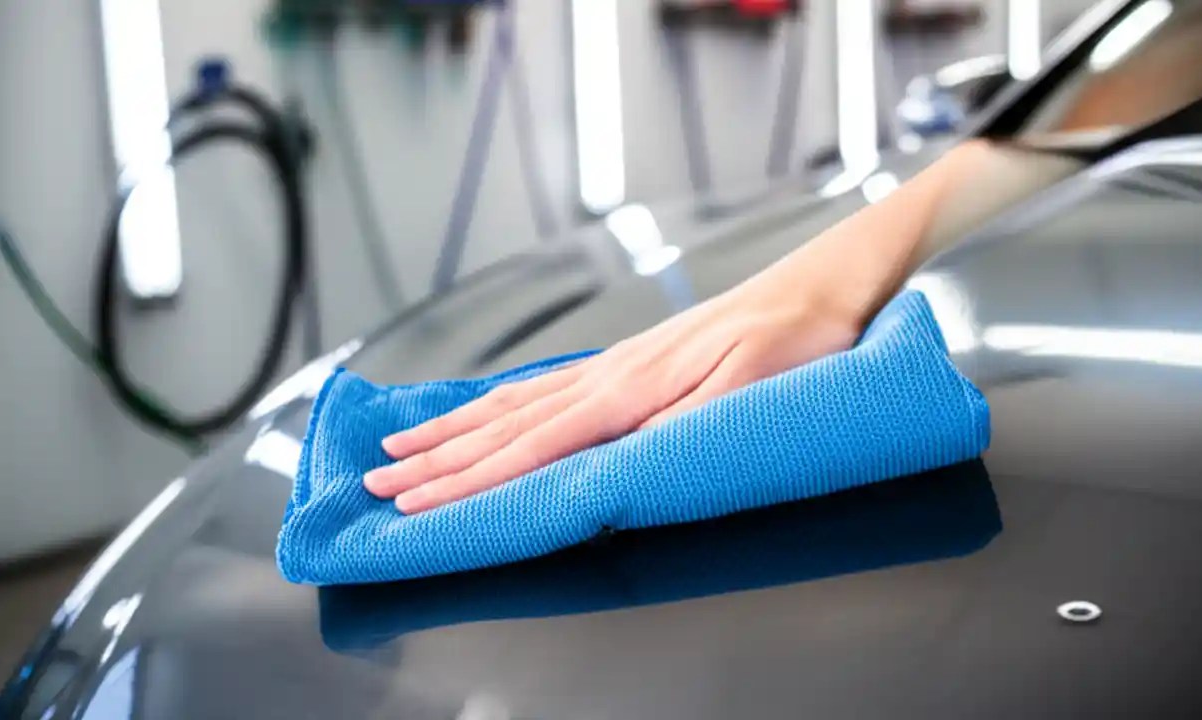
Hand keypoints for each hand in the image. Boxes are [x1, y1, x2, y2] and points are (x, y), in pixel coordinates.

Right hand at [364, 274, 862, 513]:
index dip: (467, 480)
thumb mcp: (748, 391)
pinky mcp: (633, 362)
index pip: (529, 445)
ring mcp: (617, 366)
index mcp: (629, 390)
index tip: (415, 504)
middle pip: (506, 425)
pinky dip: (504, 403)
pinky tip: (492, 408)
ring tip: (408, 446)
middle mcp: (610, 375)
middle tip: (381, 483)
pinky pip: (549, 386)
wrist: (820, 288)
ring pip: (518, 403)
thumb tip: (608, 464)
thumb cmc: (795, 340)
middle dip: (440, 460)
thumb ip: (675, 428)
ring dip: (458, 430)